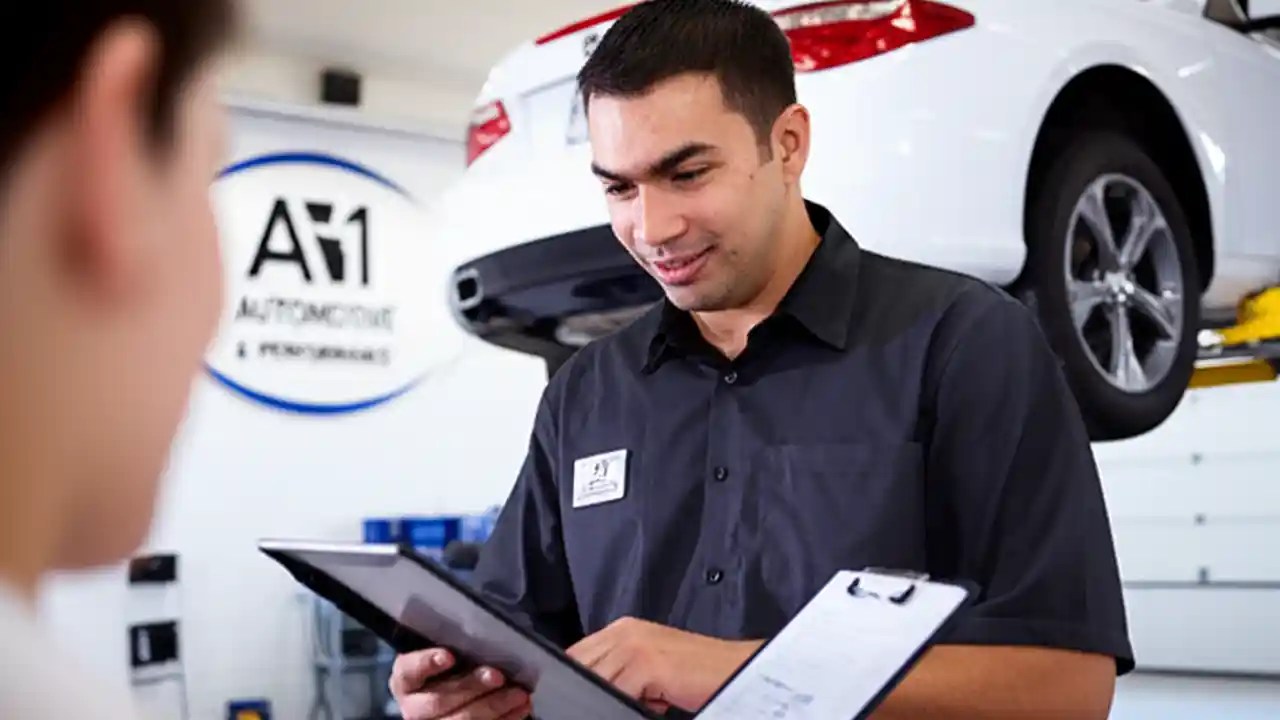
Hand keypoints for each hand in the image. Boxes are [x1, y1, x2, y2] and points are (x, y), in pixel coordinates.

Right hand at [389, 648, 530, 719]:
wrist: (457, 698)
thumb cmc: (455, 670)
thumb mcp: (450, 656)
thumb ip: (459, 649)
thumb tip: (488, 639)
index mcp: (407, 681)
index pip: (409, 671)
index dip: (427, 663)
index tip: (448, 655)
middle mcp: (414, 707)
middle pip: (439, 700)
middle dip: (472, 687)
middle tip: (497, 676)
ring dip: (494, 707)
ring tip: (519, 694)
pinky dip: (505, 719)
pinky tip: (521, 708)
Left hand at [566, 617, 762, 712]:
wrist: (735, 669)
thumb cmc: (698, 674)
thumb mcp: (651, 669)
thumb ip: (622, 674)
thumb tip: (593, 695)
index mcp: (623, 629)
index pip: (577, 655)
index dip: (569, 680)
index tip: (569, 700)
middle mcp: (625, 631)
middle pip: (579, 665)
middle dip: (581, 692)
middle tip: (590, 707)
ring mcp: (634, 645)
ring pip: (595, 681)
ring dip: (602, 700)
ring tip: (633, 703)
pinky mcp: (647, 664)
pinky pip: (616, 693)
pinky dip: (621, 706)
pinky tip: (649, 707)